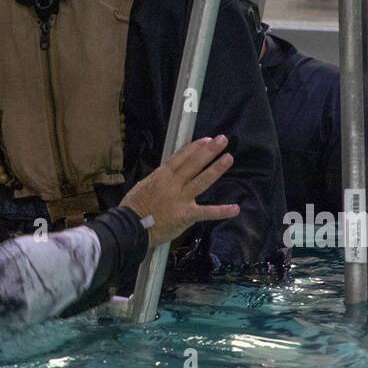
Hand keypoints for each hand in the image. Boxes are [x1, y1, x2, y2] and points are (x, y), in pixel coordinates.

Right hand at [119, 135, 239, 247]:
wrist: (131, 227)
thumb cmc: (133, 208)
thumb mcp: (143, 186)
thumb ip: (157, 180)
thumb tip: (166, 174)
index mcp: (161, 175)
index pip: (180, 157)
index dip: (194, 147)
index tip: (206, 139)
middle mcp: (173, 184)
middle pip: (193, 164)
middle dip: (209, 151)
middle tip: (223, 139)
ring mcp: (180, 198)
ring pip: (202, 181)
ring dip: (216, 169)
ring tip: (228, 158)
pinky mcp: (186, 215)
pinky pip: (206, 212)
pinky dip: (221, 211)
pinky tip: (235, 208)